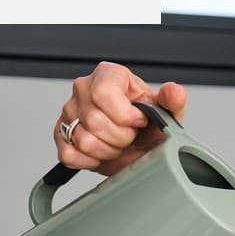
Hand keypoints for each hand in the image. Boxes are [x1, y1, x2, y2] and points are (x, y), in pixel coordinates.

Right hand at [55, 61, 187, 175]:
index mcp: (109, 75)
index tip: (139, 121)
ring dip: (108, 149)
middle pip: (95, 120)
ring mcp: (69, 111)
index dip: (125, 115)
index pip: (103, 93)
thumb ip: (173, 101)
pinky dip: (91, 160)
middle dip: (121, 136)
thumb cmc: (149, 126)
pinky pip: (70, 155)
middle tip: (130, 135)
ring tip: (118, 143)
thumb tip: (174, 91)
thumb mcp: (167, 113)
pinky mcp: (60, 134)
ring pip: (84, 140)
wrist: (138, 146)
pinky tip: (103, 152)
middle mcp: (84, 88)